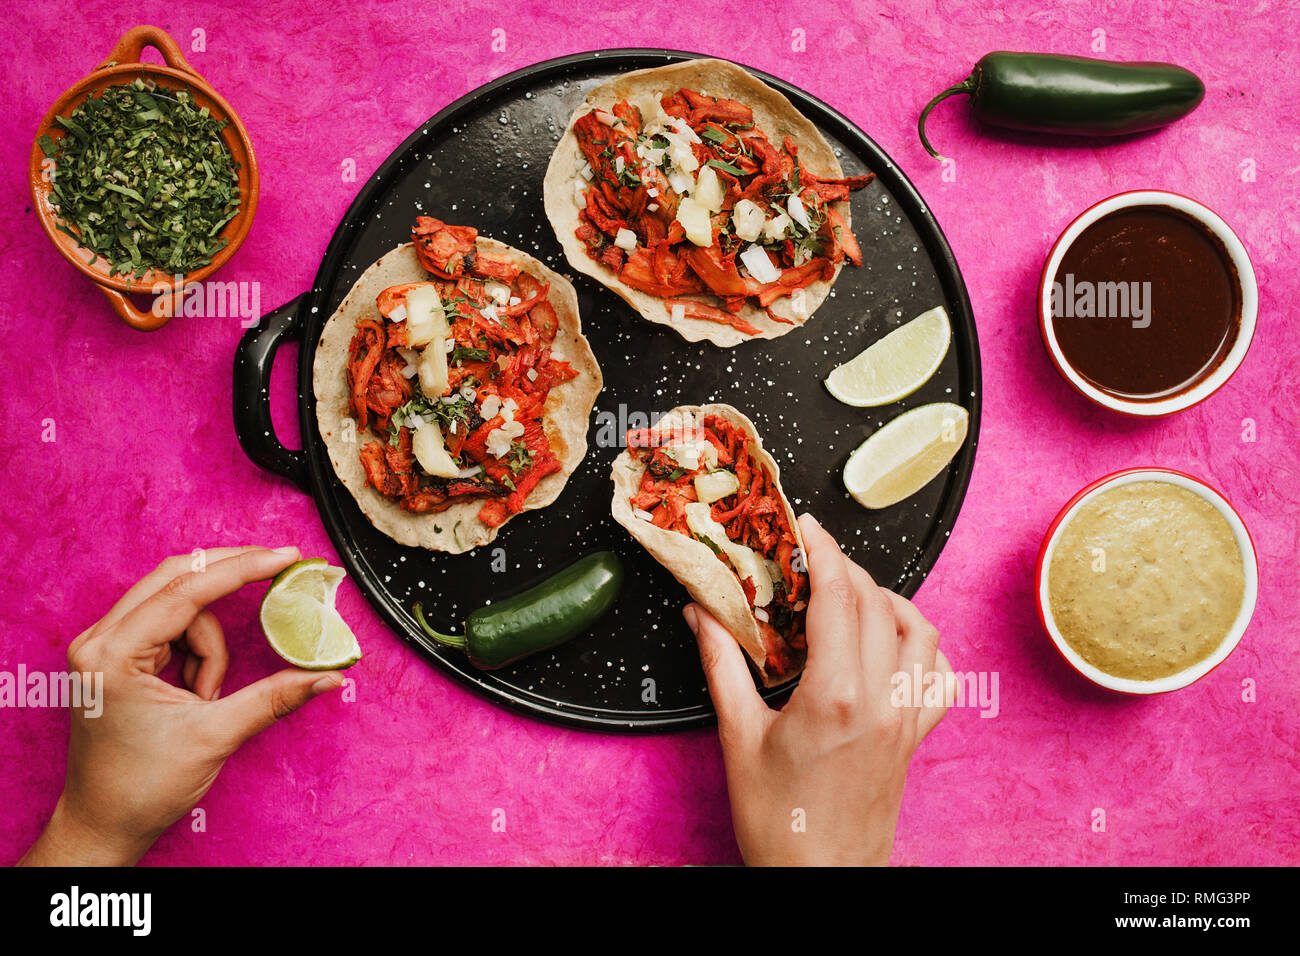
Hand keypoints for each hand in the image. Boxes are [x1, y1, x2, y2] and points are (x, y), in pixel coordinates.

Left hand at [18, 547, 344, 866]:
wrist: (103, 824)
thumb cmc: (141, 787)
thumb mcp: (215, 736)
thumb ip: (274, 697)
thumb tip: (327, 676)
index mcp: (113, 655)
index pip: (186, 591)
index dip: (242, 569)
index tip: (285, 557)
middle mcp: (99, 639)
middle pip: (177, 578)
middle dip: (231, 576)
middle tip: (279, 565)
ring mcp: (105, 645)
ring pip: (181, 608)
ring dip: (210, 645)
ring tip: (207, 697)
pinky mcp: (116, 655)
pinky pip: (173, 628)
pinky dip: (198, 652)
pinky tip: (196, 691)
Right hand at [685, 514, 951, 865]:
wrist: (822, 876)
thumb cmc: (779, 821)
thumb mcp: (738, 736)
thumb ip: (722, 664)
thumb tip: (703, 612)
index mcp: (835, 695)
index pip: (839, 596)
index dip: (823, 551)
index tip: (805, 527)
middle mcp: (882, 699)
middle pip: (877, 602)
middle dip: (844, 567)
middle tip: (809, 557)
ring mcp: (907, 716)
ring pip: (920, 629)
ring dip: (886, 598)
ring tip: (848, 594)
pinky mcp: (917, 734)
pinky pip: (939, 673)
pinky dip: (921, 644)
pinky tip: (891, 641)